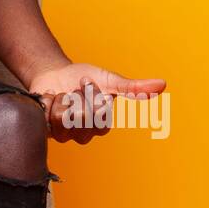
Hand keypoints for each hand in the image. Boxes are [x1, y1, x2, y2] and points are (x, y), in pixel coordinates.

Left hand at [29, 62, 165, 144]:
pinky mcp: (46, 130)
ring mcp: (64, 134)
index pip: (100, 117)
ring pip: (63, 121)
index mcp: (102, 124)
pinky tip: (49, 97)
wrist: (53, 72)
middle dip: (76, 96)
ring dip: (61, 99)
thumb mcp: (109, 79)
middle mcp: (85, 134)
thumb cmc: (82, 77)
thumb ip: (133, 87)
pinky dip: (47, 101)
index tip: (87, 82)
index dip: (92, 96)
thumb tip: (162, 85)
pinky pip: (46, 119)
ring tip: (62, 94)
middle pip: (81, 120)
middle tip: (74, 89)